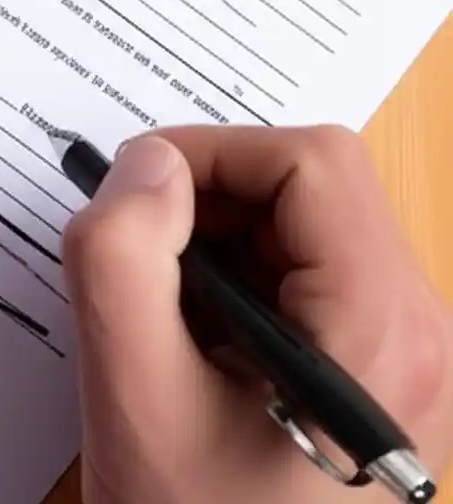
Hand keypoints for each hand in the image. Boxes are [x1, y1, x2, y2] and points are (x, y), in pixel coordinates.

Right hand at [61, 125, 452, 503]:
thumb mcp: (134, 393)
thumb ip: (123, 258)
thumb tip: (145, 166)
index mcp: (385, 333)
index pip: (310, 165)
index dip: (209, 153)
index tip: (130, 190)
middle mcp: (422, 336)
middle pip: (315, 193)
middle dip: (209, 203)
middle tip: (134, 259)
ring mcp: (407, 356)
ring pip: (307, 234)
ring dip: (218, 248)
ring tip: (160, 317)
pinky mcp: (379, 372)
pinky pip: (308, 283)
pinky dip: (237, 287)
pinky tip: (193, 345)